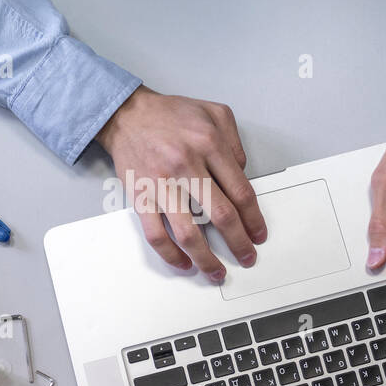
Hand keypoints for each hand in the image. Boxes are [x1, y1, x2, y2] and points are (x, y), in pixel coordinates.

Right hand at [96, 85, 266, 280]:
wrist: (127, 114)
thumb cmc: (170, 115)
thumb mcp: (214, 113)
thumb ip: (235, 142)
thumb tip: (243, 175)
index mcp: (209, 144)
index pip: (241, 192)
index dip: (254, 219)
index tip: (259, 234)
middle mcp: (186, 165)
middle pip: (221, 216)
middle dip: (239, 243)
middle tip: (247, 257)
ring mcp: (161, 184)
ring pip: (189, 233)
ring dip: (206, 259)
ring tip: (216, 271)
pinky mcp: (141, 196)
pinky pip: (156, 234)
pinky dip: (170, 255)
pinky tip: (182, 263)